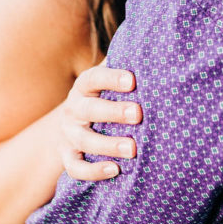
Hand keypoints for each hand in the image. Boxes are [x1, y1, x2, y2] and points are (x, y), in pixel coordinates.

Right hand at [59, 64, 138, 181]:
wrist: (74, 124)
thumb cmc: (105, 98)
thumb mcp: (111, 81)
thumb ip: (128, 67)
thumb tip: (155, 52)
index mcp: (84, 87)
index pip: (93, 78)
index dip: (111, 78)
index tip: (132, 81)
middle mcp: (73, 109)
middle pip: (89, 109)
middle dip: (113, 112)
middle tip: (138, 114)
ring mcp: (68, 134)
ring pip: (84, 140)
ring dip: (108, 145)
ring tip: (132, 149)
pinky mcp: (67, 157)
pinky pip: (75, 167)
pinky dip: (93, 171)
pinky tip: (115, 170)